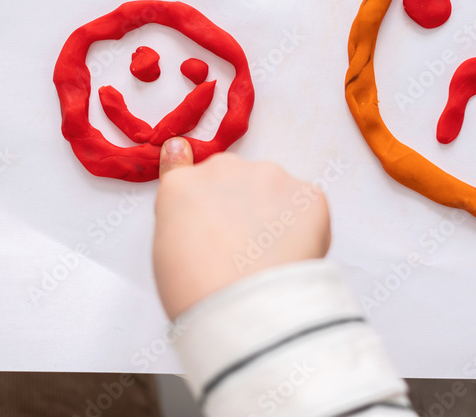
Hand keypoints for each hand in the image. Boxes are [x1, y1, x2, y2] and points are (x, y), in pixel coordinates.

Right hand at [152, 138, 331, 319]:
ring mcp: (269, 176)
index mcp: (183, 185)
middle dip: (244, 206)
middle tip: (246, 249)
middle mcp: (225, 169)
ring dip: (276, 215)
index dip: (207, 195)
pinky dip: (305, 228)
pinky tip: (292, 256)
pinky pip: (308, 208)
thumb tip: (202, 211)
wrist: (244, 306)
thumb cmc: (198, 291)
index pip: (190, 171)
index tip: (214, 203)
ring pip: (276, 191)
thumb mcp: (168, 253)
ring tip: (271, 257)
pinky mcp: (307, 193)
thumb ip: (184, 219)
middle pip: (238, 181)